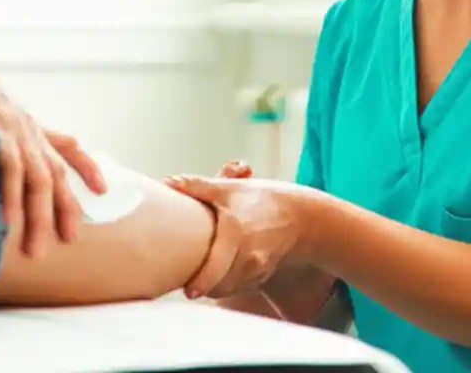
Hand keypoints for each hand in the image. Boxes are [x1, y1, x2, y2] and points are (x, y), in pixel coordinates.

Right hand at [0, 61, 106, 257]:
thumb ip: (4, 145)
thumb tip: (2, 170)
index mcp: (33, 130)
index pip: (69, 147)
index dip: (88, 167)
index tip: (103, 189)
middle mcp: (32, 135)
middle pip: (56, 177)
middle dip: (65, 209)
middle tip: (70, 239)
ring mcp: (18, 137)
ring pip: (38, 182)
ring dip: (39, 216)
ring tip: (36, 247)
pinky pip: (10, 172)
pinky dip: (11, 197)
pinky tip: (9, 221)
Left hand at [164, 164, 317, 299]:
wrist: (302, 216)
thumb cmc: (264, 201)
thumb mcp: (230, 189)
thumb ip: (198, 187)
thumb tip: (168, 182)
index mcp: (236, 233)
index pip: (215, 271)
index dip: (199, 284)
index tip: (187, 288)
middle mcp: (248, 256)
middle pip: (217, 286)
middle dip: (201, 285)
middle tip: (187, 278)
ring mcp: (257, 269)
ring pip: (227, 289)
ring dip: (213, 286)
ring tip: (201, 275)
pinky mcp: (262, 276)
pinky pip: (238, 287)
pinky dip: (227, 284)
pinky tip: (219, 273)